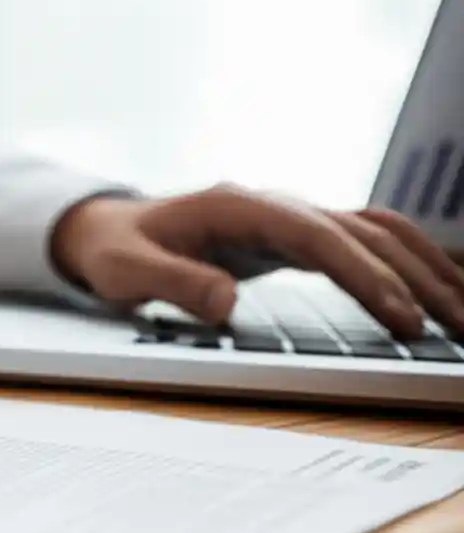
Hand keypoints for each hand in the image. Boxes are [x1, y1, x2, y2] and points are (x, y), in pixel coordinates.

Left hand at [51, 185, 463, 336]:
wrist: (105, 230)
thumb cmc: (114, 250)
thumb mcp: (124, 272)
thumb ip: (171, 284)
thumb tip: (226, 301)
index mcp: (236, 207)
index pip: (316, 236)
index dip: (362, 274)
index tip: (400, 315)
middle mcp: (272, 205)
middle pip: (360, 232)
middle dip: (413, 277)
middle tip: (455, 327)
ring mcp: (287, 218)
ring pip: (373, 232)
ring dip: (422, 267)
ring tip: (462, 317)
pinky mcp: (293, 237)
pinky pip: (362, 243)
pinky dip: (404, 263)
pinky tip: (436, 294)